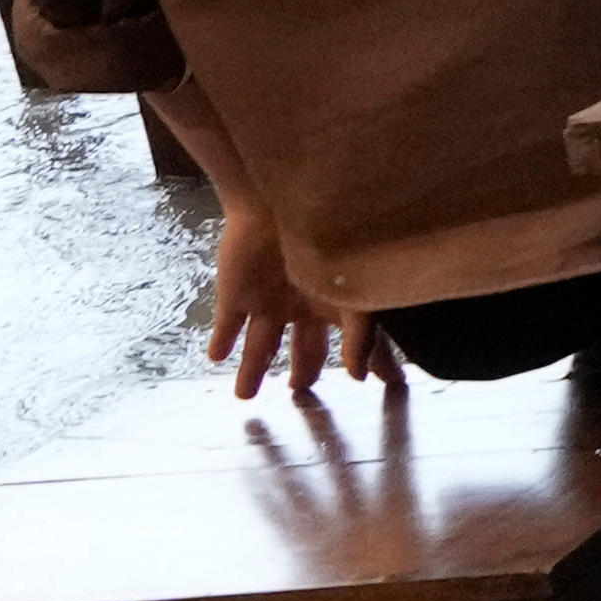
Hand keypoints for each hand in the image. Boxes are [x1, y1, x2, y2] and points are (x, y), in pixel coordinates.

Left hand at [207, 195, 400, 399]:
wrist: (278, 205)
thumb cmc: (329, 243)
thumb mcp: (355, 297)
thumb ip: (361, 338)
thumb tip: (357, 377)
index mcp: (335, 304)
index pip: (356, 343)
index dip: (370, 363)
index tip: (385, 385)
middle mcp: (303, 306)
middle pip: (304, 347)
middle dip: (303, 370)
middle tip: (298, 391)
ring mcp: (267, 301)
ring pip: (260, 345)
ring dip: (252, 370)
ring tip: (244, 395)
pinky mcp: (235, 295)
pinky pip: (226, 325)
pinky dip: (221, 341)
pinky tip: (216, 356)